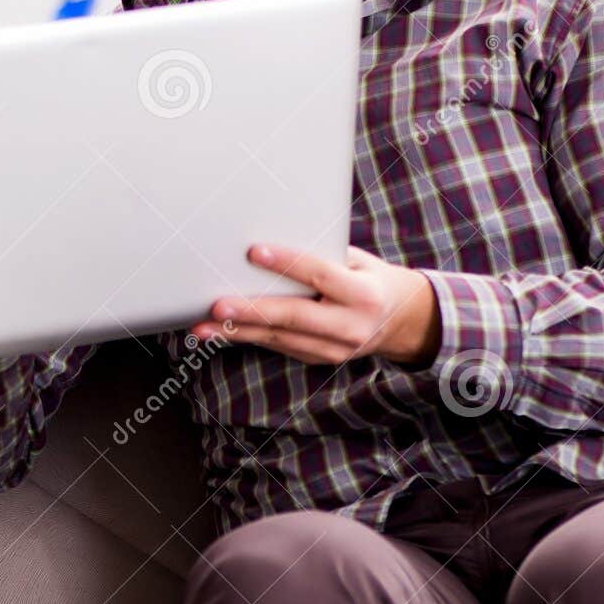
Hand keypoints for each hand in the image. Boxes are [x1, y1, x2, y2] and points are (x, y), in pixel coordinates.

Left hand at [192, 244, 441, 366]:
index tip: (253, 251)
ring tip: (202, 326)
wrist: (401, 321)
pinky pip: (278, 345)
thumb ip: (323, 257)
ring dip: (236, 331)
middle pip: (293, 317)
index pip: (320, 276)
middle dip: (251, 311)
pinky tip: (219, 331)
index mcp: (363, 295)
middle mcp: (350, 327)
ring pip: (278, 338)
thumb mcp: (357, 261)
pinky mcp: (318, 359)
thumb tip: (271, 244)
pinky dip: (247, 337)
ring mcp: (334, 349)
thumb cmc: (369, 278)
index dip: (287, 263)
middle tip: (217, 304)